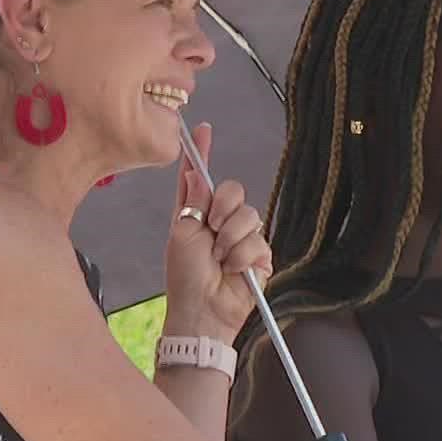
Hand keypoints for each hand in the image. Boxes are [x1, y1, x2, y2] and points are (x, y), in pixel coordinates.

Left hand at [165, 123, 271, 342]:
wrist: (204, 311)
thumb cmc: (185, 278)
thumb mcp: (182, 234)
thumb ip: (192, 202)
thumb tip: (195, 172)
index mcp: (195, 214)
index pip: (201, 178)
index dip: (202, 153)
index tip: (202, 129)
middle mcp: (219, 222)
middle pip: (233, 191)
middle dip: (224, 207)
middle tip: (213, 227)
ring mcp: (241, 238)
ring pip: (249, 215)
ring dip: (232, 238)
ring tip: (221, 258)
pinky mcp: (259, 255)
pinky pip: (259, 240)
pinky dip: (243, 255)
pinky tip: (234, 270)